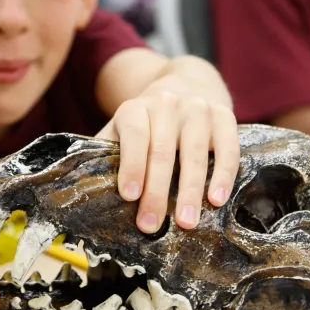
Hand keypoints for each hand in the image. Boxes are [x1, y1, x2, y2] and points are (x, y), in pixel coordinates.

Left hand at [97, 79, 240, 233]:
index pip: (134, 135)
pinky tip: (217, 199)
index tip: (130, 196)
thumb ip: (105, 152)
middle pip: (162, 150)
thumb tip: (82, 189)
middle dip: (157, 191)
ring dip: (191, 190)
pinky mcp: (224, 115)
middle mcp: (167, 103)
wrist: (189, 84)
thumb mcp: (123, 128)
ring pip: (195, 151)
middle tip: (151, 225)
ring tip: (186, 222)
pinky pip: (227, 147)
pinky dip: (223, 175)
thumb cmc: (149, 122)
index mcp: (136, 108)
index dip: (132, 165)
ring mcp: (198, 108)